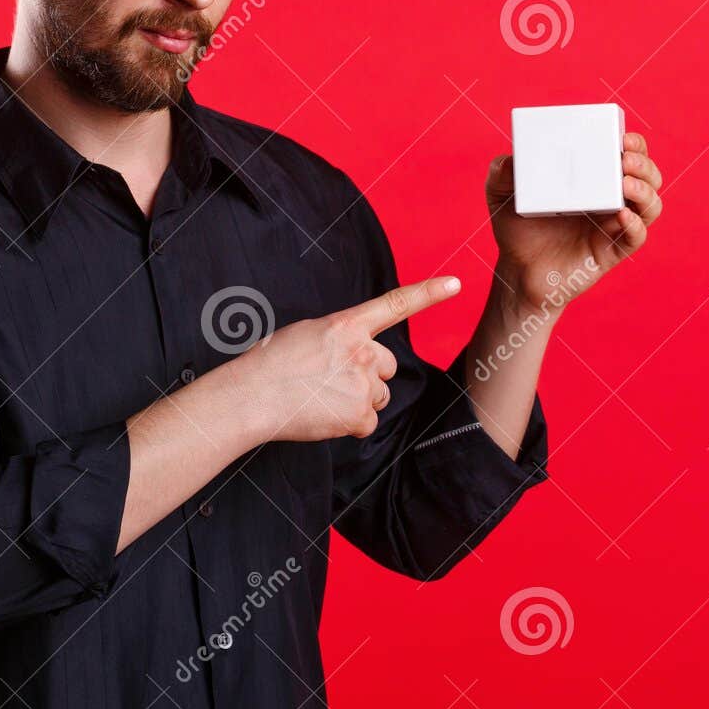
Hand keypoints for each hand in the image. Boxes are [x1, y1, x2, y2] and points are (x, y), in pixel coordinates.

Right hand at [223, 276, 462, 444]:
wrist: (252, 397)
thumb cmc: (271, 363)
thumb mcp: (309, 333)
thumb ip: (341, 337)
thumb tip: (354, 354)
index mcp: (347, 325)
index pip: (396, 304)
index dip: (428, 293)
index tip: (455, 284)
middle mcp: (362, 352)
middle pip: (388, 365)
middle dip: (370, 374)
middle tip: (334, 380)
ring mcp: (363, 385)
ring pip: (379, 395)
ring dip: (360, 399)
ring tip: (323, 398)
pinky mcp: (359, 416)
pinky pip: (368, 422)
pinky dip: (350, 423)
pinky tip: (325, 416)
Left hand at [487, 131, 661, 312]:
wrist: (516, 271)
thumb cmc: (515, 229)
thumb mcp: (501, 194)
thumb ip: (500, 173)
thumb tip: (510, 161)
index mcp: (592, 179)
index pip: (626, 155)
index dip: (634, 144)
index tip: (623, 137)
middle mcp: (609, 200)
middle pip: (647, 176)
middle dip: (644, 164)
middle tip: (626, 158)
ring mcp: (613, 226)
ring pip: (650, 206)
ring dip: (645, 190)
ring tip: (625, 183)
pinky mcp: (611, 251)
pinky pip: (635, 238)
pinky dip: (635, 225)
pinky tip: (621, 215)